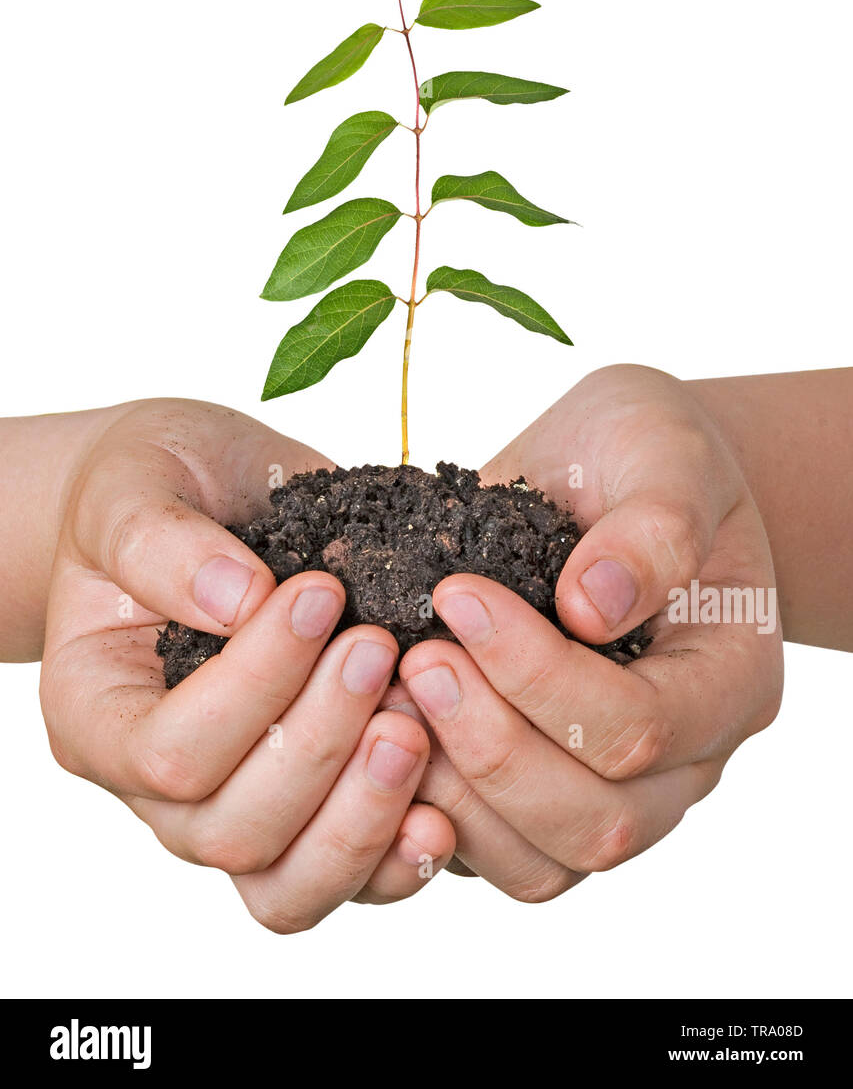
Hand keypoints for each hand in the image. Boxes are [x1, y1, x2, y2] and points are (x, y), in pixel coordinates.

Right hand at [39, 399, 453, 930]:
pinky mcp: (308, 809)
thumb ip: (162, 542)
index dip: (253, 686)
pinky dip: (398, 860)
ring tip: (416, 729)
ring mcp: (235, 809)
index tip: (319, 593)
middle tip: (379, 648)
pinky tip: (445, 811)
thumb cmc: (157, 488)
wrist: (204, 494)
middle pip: (234, 830)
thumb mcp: (135, 487)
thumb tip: (240, 600)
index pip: (169, 754)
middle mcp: (157, 788)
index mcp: (98, 714)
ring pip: (289, 884)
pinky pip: (347, 879)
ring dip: (364, 814)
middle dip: (319, 743)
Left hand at [395, 364, 782, 900]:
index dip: (540, 675)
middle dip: (490, 745)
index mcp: (728, 680)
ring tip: (388, 701)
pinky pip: (488, 858)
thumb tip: (592, 606)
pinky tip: (378, 738)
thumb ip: (652, 525)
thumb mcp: (660, 449)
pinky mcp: (536, 801)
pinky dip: (425, 815)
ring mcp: (610, 791)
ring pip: (540, 864)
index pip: (641, 726)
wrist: (606, 473)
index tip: (457, 595)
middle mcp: (682, 761)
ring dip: (451, 792)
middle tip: (414, 661)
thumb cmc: (641, 453)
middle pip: (596, 821)